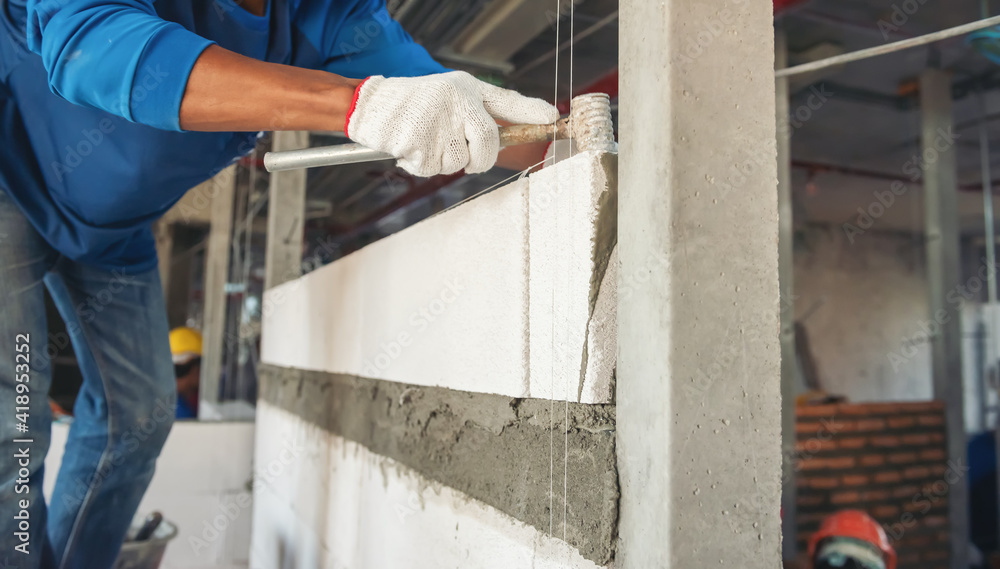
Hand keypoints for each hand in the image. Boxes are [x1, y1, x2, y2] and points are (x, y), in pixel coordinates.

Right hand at [344, 71, 558, 176]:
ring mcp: (436, 123)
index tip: (553, 120)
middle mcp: (454, 103)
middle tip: (464, 154)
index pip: (505, 105)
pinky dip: (421, 164)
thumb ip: (495, 106)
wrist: (373, 105)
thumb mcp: (459, 92)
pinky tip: (411, 145)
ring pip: (458, 162)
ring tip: (426, 139)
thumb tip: (538, 120)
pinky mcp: (417, 142)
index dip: (530, 115)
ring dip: (443, 160)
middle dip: (479, 159)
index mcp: (466, 89)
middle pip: (486, 147)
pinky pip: (432, 169)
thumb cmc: (421, 101)